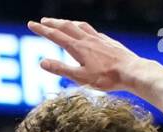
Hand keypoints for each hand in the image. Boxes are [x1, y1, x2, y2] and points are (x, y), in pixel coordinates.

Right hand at [27, 18, 141, 91]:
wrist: (132, 71)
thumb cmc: (106, 78)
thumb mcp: (80, 78)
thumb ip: (61, 70)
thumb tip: (41, 63)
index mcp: (78, 48)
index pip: (55, 36)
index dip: (42, 30)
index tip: (31, 24)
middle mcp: (87, 39)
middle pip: (66, 26)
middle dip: (52, 23)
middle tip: (42, 21)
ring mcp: (99, 39)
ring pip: (79, 26)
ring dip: (67, 23)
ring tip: (61, 23)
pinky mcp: (108, 41)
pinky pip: (92, 31)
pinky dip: (83, 28)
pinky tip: (85, 32)